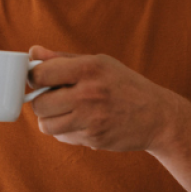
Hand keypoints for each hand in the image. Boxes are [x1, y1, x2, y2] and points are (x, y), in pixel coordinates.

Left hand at [27, 45, 180, 151]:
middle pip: (39, 103)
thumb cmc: (124, 85)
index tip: (39, 80)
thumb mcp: (99, 63)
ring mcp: (91, 119)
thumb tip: (32, 52)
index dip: (34, 78)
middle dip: (41, 101)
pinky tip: (81, 122)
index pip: (41, 74)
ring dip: (50, 119)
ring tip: (65, 111)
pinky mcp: (94, 139)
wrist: (158, 116)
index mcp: (90, 68)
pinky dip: (65, 131)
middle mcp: (89, 93)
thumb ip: (63, 59)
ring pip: (45, 124)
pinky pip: (62, 137)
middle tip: (53, 98)